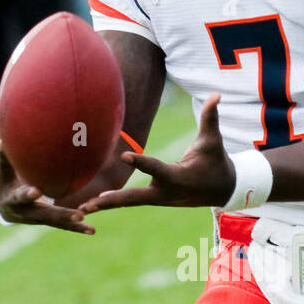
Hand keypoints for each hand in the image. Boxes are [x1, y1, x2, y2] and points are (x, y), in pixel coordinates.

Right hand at [0, 92, 93, 233]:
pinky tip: (91, 230)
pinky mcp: (45, 221)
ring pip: (45, 216)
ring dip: (61, 215)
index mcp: (2, 179)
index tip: (2, 145)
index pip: (1, 164)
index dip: (2, 155)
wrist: (5, 203)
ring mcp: (29, 215)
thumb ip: (1, 124)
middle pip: (20, 197)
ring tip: (79, 216)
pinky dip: (76, 227)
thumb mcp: (2, 148)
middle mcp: (13, 200)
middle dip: (26, 195)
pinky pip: (61, 225)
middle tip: (35, 191)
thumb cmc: (6, 169)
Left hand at [79, 93, 234, 214]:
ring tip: (81, 209)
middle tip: (92, 203)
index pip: (156, 168)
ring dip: (105, 205)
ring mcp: (158, 199)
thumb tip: (216, 94)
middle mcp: (165, 192)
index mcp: (178, 177)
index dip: (140, 162)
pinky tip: (90, 207)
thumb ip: (210, 117)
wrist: (222, 190)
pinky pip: (129, 202)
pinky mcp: (153, 200)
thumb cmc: (216, 161)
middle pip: (135, 198)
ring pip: (128, 202)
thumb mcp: (213, 140)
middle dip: (114, 200)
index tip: (123, 155)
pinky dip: (111, 204)